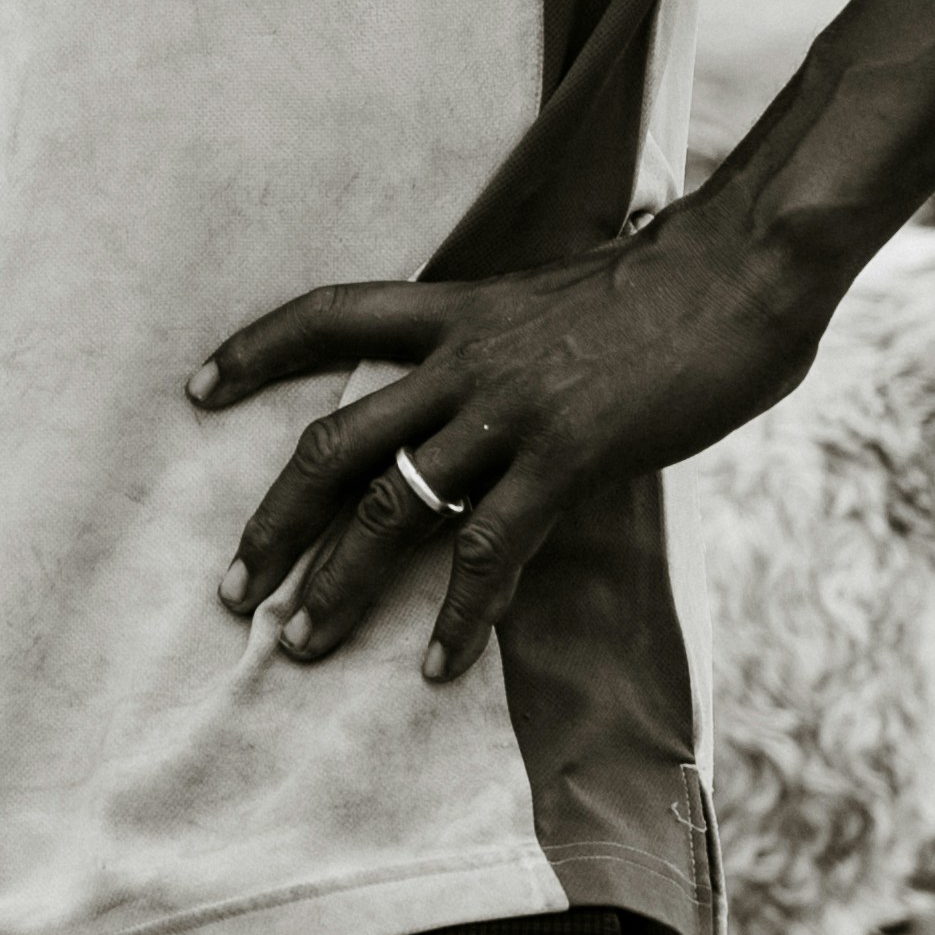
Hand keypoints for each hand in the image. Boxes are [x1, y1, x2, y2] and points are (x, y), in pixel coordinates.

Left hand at [187, 211, 836, 681]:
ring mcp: (509, 409)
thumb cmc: (666, 283)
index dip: (255, 351)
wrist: (739, 269)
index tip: (195, 390)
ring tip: (299, 644)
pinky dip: (458, 615)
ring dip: (337, 583)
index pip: (326, 315)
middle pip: (332, 442)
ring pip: (391, 506)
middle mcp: (462, 358)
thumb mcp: (555, 299)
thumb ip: (507, 345)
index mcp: (455, 308)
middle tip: (231, 590)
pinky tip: (434, 665)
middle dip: (273, 521)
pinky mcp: (566, 457)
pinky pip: (491, 549)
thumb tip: (489, 390)